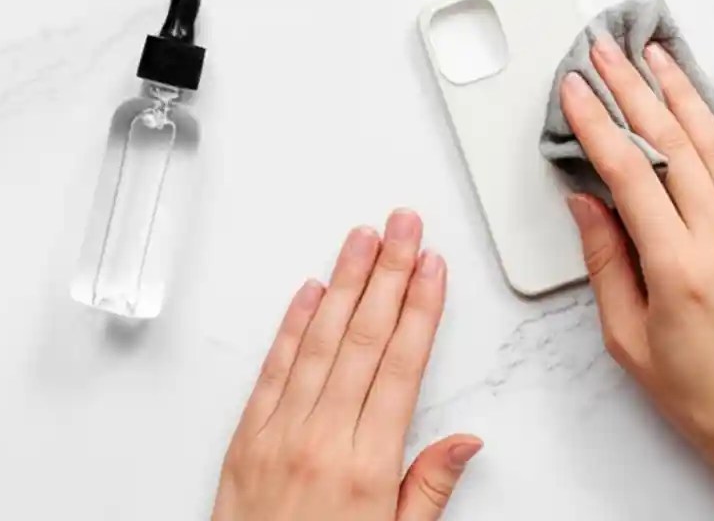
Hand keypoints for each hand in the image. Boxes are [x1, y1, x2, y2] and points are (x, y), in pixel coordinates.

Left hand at [212, 210, 480, 520]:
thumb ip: (430, 487)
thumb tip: (467, 440)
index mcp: (365, 464)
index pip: (402, 364)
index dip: (420, 308)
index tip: (433, 267)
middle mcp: (320, 438)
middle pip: (364, 337)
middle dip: (389, 273)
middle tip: (404, 226)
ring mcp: (279, 433)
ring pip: (320, 341)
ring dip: (344, 282)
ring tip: (363, 239)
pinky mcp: (246, 438)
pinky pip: (273, 370)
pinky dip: (292, 326)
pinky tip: (311, 292)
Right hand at [561, 39, 713, 519]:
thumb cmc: (701, 396)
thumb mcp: (629, 341)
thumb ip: (606, 264)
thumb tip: (586, 201)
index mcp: (679, 268)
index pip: (631, 172)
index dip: (598, 124)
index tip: (576, 90)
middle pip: (673, 143)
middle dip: (633, 89)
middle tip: (606, 50)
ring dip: (684, 92)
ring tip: (656, 53)